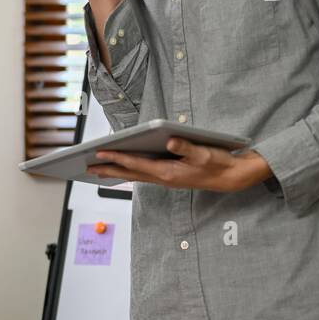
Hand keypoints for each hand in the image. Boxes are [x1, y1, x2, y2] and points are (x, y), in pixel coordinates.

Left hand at [87, 139, 271, 192]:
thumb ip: (186, 147)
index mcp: (169, 173)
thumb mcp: (205, 153)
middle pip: (130, 173)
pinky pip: (143, 174)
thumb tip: (169, 141)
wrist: (232, 177)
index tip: (98, 152)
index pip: (136, 164)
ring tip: (97, 169)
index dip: (116, 157)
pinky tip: (123, 168)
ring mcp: (166, 179)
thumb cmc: (218, 163)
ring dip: (116, 172)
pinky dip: (129, 171)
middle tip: (86, 166)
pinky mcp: (169, 176)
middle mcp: (164, 178)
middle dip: (108, 169)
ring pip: (135, 175)